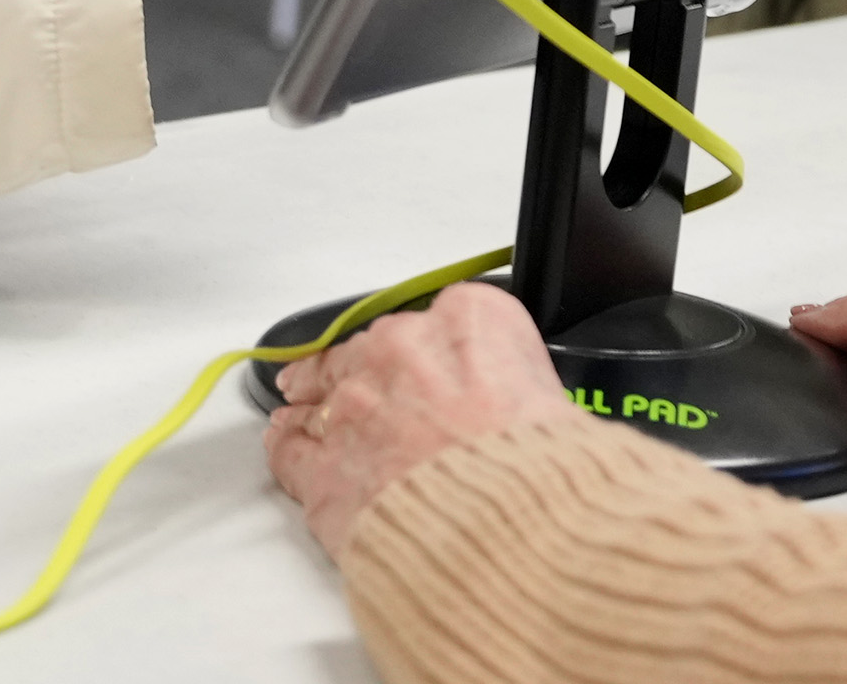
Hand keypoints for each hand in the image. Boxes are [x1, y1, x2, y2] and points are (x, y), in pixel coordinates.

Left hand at [265, 283, 582, 558]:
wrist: (511, 532)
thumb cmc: (542, 474)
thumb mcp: (561, 403)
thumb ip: (526, 389)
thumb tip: (528, 411)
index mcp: (472, 321)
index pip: (448, 313)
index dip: (439, 344)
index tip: (436, 355)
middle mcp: (405, 349)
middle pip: (375, 346)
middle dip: (373, 369)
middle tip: (374, 387)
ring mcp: (356, 405)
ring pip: (324, 389)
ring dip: (317, 398)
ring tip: (304, 404)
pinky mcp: (326, 467)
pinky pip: (291, 449)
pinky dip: (287, 446)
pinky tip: (285, 441)